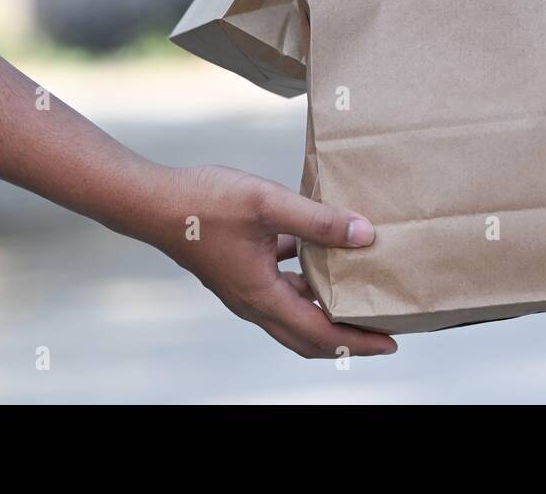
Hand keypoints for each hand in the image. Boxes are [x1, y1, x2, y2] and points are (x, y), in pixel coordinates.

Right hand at [158, 164, 397, 357]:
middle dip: (347, 338)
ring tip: (356, 294)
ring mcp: (243, 288)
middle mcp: (253, 302)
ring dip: (324, 309)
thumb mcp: (270, 205)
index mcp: (263, 296)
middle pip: (307, 336)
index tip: (391, 342)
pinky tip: (317, 250)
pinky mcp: (237, 270)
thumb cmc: (204, 204)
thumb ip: (319, 221)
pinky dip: (303, 279)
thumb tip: (364, 235)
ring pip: (293, 312)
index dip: (359, 340)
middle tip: (381, 331)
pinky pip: (278, 285)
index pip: (321, 333)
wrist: (154, 202)